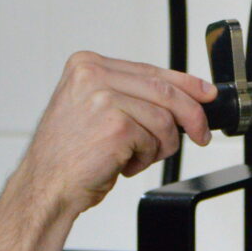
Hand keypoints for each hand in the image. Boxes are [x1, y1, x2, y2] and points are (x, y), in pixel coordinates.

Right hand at [16, 52, 215, 216]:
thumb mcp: (95, 110)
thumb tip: (182, 97)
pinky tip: (122, 164)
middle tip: (200, 134)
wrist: (45, 186)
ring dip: (159, 145)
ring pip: (164, 119)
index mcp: (86, 64)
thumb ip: (129, 95)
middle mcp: (93, 75)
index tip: (206, 94)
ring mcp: (103, 99)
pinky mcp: (116, 126)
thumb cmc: (68, 154)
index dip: (186, 82)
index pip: (150, 69)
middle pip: (165, 90)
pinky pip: (152, 141)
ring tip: (137, 157)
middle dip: (191, 115)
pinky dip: (144, 159)